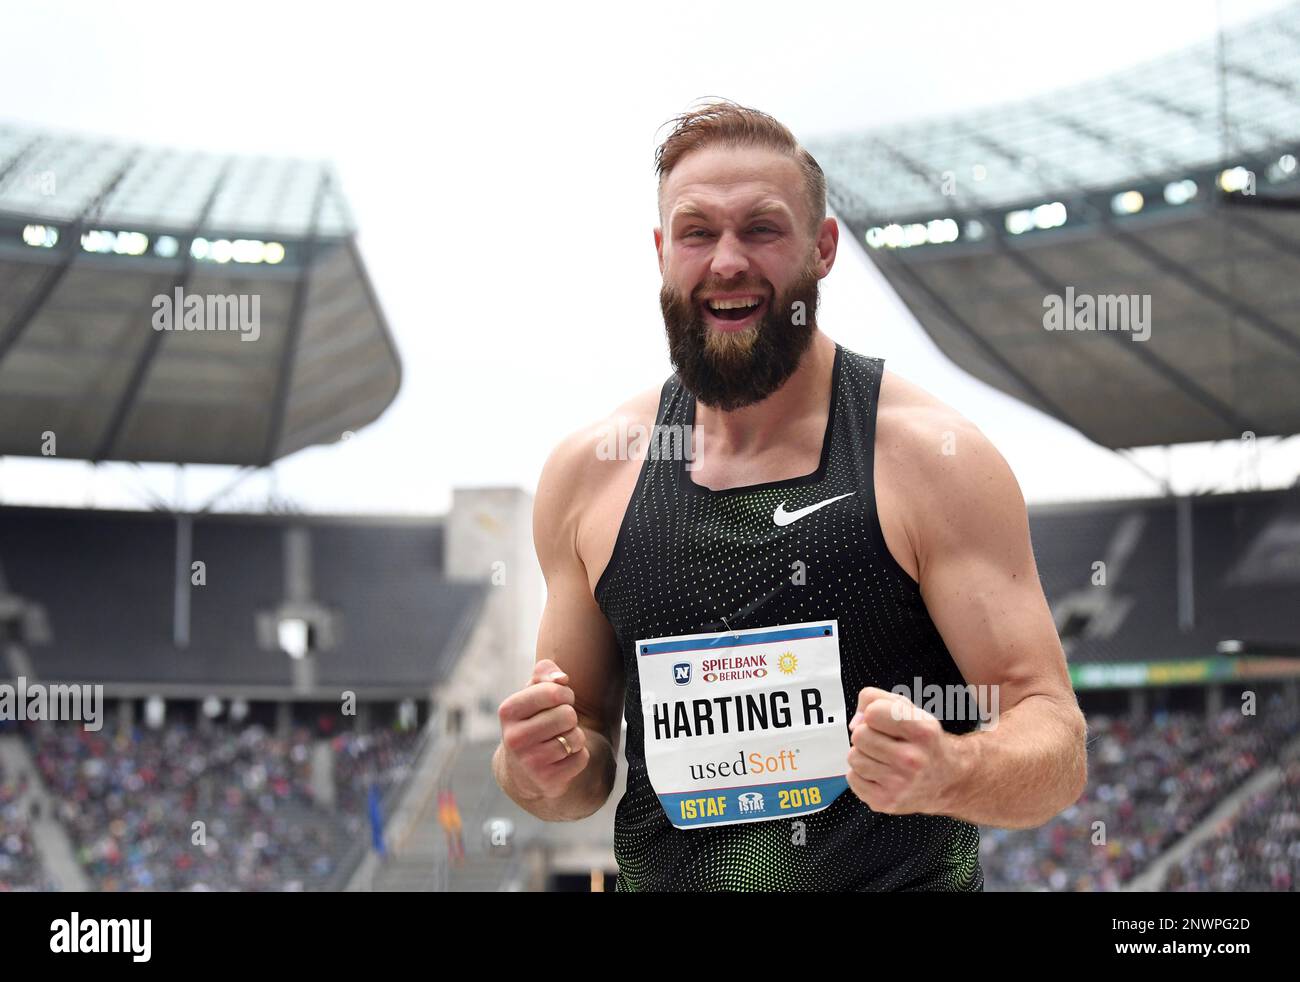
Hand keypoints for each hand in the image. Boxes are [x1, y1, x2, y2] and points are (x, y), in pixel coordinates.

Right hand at [497, 659, 590, 799]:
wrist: (522, 770)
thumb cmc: (532, 720)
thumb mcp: (531, 694)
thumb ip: (544, 674)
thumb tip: (561, 679)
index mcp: (508, 711)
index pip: (554, 692)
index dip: (565, 693)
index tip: (560, 699)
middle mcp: (515, 738)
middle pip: (568, 715)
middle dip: (570, 716)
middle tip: (559, 723)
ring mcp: (529, 762)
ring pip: (576, 737)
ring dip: (575, 736)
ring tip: (560, 739)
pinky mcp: (547, 780)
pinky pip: (581, 758)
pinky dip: (578, 755)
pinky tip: (562, 758)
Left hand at [845, 687, 960, 815]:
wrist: (949, 782)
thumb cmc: (925, 743)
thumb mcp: (911, 711)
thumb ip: (876, 700)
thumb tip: (854, 722)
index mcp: (922, 731)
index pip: (872, 712)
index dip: (874, 713)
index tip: (886, 721)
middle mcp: (912, 760)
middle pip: (859, 735)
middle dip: (867, 734)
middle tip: (886, 742)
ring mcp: (898, 784)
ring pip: (853, 757)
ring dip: (864, 755)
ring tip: (884, 759)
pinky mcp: (885, 802)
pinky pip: (852, 778)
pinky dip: (861, 774)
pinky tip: (881, 774)